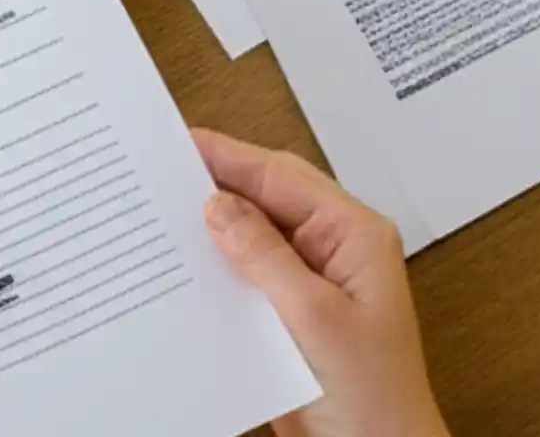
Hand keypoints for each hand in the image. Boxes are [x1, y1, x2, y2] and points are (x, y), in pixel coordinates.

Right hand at [193, 129, 448, 436]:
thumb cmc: (374, 398)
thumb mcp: (314, 317)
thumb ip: (265, 256)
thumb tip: (220, 206)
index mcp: (356, 235)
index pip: (283, 177)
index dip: (230, 156)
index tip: (184, 142)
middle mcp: (336, 248)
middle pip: (269, 193)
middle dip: (220, 179)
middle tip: (165, 169)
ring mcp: (312, 277)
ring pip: (255, 228)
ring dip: (216, 222)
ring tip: (168, 211)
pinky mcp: (290, 307)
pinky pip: (248, 268)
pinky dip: (218, 260)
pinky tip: (190, 262)